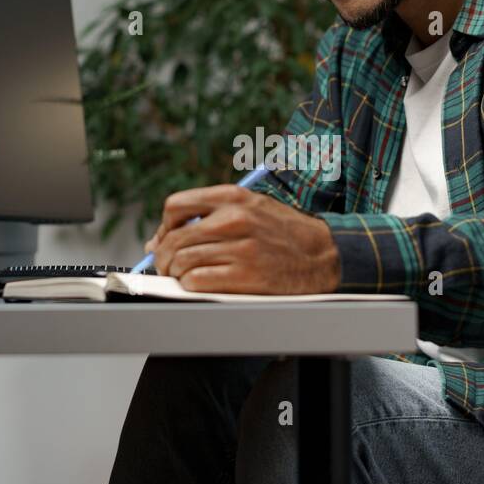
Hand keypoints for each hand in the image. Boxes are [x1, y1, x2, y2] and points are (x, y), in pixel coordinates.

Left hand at [144, 185, 339, 293]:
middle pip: (174, 239)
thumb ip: (209, 217)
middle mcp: (235, 219)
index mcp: (234, 197)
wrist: (324, 255)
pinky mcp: (246, 275)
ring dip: (177, 273)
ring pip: (183, 262)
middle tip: (167, 267)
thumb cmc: (284, 233)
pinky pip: (197, 281)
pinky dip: (191, 285)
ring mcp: (240, 248)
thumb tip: (159, 241)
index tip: (164, 240)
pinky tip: (198, 284)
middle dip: (164, 257)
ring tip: (184, 277)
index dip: (163, 227)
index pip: (176, 206)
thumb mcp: (251, 209)